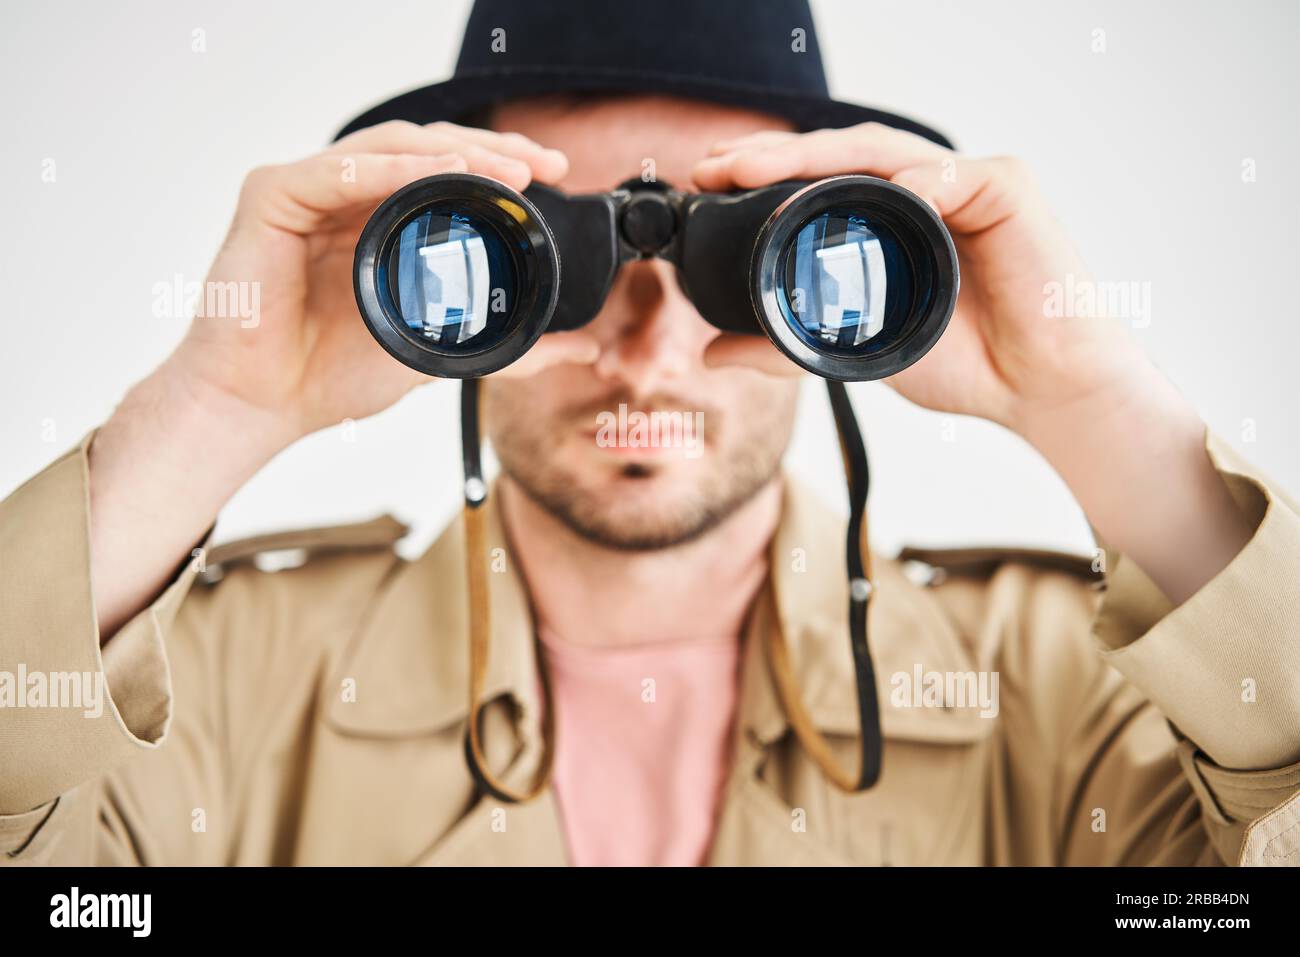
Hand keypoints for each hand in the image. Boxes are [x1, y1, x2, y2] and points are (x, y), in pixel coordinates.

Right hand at [164, 119, 586, 445]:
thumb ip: (511, 349)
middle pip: (424, 149)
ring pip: (389, 147)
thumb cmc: (333, 374)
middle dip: (489, 149)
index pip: (446, 171)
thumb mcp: (441, 352)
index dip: (500, 165)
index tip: (553, 175)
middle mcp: (346, 194)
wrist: (267, 406)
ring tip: (505, 167)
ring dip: (451, 152)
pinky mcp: (272, 196)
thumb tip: (582, 349)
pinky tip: (432, 172)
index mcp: (381, 217)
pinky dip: (388, 168)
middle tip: (541, 164)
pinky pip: (337, 170)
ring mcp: (308, 189)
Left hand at [694, 122, 1250, 603]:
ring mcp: (964, 183)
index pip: (820, 180)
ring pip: (885, 153)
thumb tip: (714, 354)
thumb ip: (789, 347)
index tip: (708, 184)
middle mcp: (923, 190)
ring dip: (821, 155)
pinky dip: (916, 183)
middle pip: (842, 157)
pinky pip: (953, 174)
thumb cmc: (966, 362)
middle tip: (716, 166)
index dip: (764, 175)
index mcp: (890, 217)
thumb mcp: (858, 352)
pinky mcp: (1006, 188)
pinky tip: (881, 192)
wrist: (1037, 389)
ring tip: (762, 165)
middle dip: (775, 155)